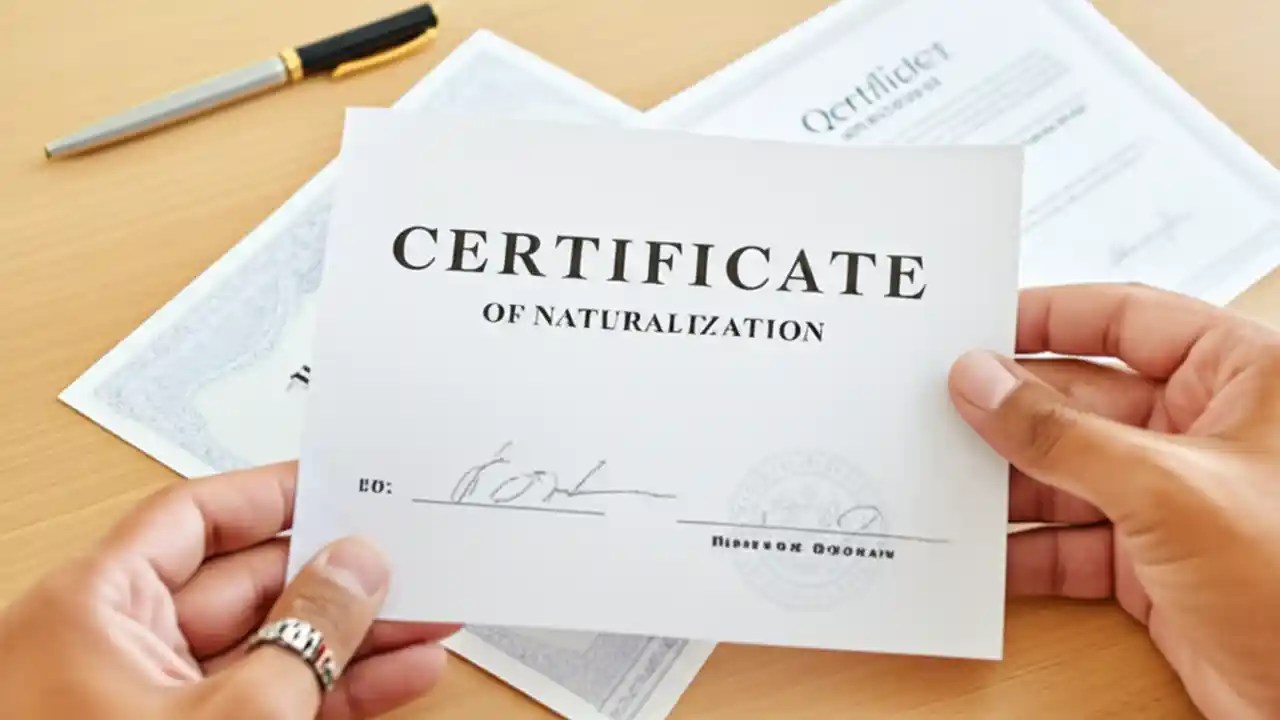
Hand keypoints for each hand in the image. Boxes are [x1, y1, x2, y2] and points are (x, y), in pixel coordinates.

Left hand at [0, 463, 458, 718]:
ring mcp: (156, 708)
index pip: (194, 519)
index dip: (274, 495)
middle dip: (338, 579)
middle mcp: (118, 649)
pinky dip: (335, 695)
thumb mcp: (234, 714)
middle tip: (411, 563)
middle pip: (247, 586)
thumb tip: (359, 564)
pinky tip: (399, 680)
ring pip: (272, 651)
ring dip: (354, 641)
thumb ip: (307, 630)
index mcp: (95, 610)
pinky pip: (273, 705)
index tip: (345, 482)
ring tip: (428, 624)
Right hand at [948, 283, 1279, 718]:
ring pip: (1069, 475)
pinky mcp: (1156, 565)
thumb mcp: (1170, 491)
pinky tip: (981, 556)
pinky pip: (1072, 543)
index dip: (1050, 318)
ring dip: (1009, 486)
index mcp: (1243, 378)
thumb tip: (980, 383)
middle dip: (1011, 413)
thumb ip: (1063, 435)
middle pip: (1083, 402)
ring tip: (945, 482)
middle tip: (937, 411)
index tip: (976, 326)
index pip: (1128, 320)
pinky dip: (1026, 552)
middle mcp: (1207, 432)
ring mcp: (1178, 500)